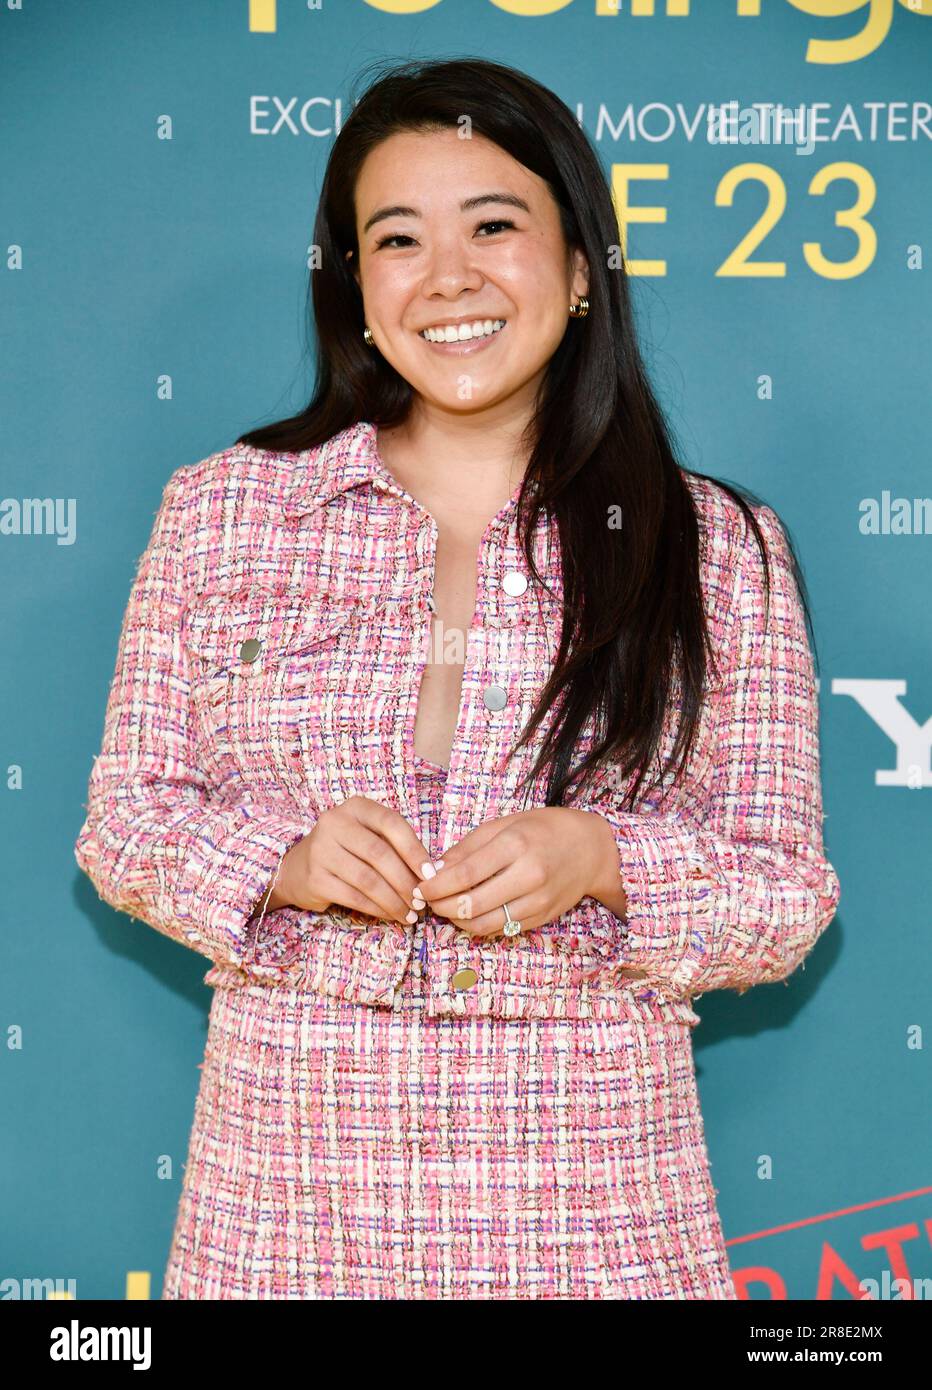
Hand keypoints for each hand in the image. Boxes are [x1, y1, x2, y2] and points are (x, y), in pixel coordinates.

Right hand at [273, 796, 431, 931]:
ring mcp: (321, 850)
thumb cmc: (345, 851)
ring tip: (410, 914)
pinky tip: (391, 915)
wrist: (296, 868)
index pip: (391, 823)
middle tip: (422, 901)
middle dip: (406, 881)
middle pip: (380, 854)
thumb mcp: (367, 836)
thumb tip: (430, 873)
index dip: (414, 850)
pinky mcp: (315, 878)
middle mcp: (334, 823)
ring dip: (394, 901)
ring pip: (368, 879)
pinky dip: (377, 909)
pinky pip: (354, 897)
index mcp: (355, 808)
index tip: (430, 874)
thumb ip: (394, 846)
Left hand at [413, 807, 626, 938]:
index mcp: (516, 844)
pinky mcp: (542, 918)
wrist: (592, 849)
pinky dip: (478, 925)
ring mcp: (538, 900)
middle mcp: (529, 875)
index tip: (421, 887)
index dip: (436, 885)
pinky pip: (501, 929)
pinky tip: (468, 913)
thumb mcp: (505, 824)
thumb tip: (435, 869)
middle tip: (428, 900)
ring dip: (457, 920)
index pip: (465, 874)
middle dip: (441, 906)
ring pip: (485, 923)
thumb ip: (468, 847)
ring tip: (445, 908)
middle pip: (472, 904)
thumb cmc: (544, 829)